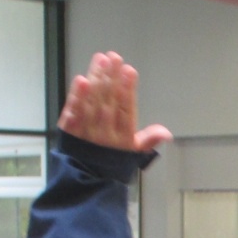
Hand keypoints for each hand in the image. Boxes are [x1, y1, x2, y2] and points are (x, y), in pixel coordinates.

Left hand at [58, 51, 173, 153]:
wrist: (88, 180)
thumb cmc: (113, 162)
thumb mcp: (134, 153)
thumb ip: (149, 140)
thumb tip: (167, 133)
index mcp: (123, 137)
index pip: (127, 110)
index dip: (128, 90)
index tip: (129, 71)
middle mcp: (105, 133)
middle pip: (109, 101)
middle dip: (111, 78)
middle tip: (113, 57)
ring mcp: (86, 131)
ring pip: (91, 102)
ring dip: (96, 79)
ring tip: (100, 60)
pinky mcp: (70, 130)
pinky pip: (72, 112)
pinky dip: (76, 97)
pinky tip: (80, 80)